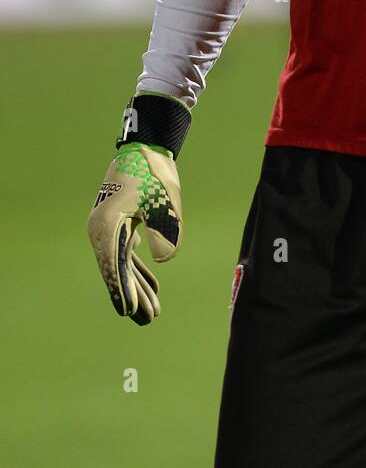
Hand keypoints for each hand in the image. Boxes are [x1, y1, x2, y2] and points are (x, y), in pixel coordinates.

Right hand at [87, 140, 182, 325]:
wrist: (146, 147)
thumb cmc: (154, 173)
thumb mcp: (163, 203)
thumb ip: (163, 231)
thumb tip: (163, 259)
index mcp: (106, 224)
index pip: (114, 264)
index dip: (122, 290)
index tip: (129, 312)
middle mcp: (100, 229)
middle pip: (117, 270)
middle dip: (134, 296)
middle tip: (149, 320)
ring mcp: (107, 228)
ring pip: (122, 264)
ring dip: (138, 287)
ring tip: (153, 312)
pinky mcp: (118, 225)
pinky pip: (126, 254)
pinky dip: (139, 271)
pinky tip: (153, 287)